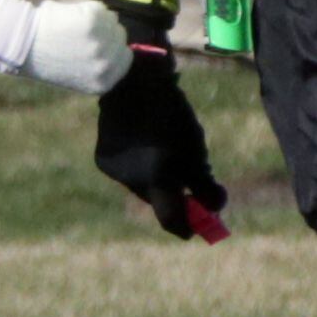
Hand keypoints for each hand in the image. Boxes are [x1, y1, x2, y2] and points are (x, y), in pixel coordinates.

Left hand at [23, 0, 128, 94]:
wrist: (17, 45)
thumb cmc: (42, 57)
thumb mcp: (76, 73)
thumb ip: (99, 65)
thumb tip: (124, 48)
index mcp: (103, 82)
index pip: (126, 57)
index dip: (110, 46)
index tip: (90, 44)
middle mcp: (105, 65)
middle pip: (120, 35)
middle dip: (102, 31)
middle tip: (74, 35)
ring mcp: (101, 43)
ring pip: (111, 19)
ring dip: (93, 18)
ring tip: (68, 28)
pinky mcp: (92, 22)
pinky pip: (98, 8)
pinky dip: (83, 8)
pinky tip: (65, 18)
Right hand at [94, 4, 227, 240]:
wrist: (130, 83)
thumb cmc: (171, 115)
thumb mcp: (195, 149)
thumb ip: (205, 182)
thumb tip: (214, 208)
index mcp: (158, 177)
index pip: (171, 218)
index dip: (185, 228)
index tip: (194, 232)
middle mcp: (132, 180)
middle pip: (156, 200)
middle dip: (173, 197)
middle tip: (190, 188)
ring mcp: (114, 171)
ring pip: (141, 186)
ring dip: (156, 180)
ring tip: (164, 153)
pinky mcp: (102, 159)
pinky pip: (126, 173)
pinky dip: (138, 167)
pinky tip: (143, 144)